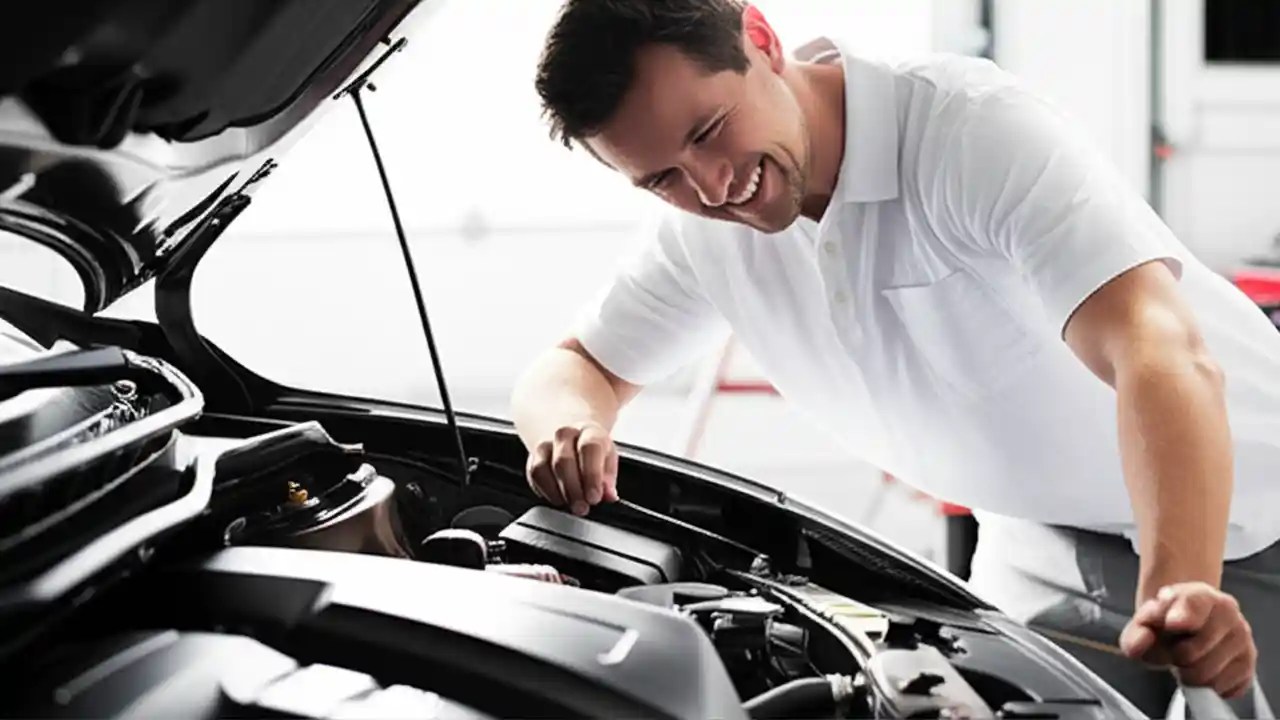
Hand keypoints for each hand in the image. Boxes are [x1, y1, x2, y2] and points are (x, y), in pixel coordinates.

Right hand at [525, 421, 619, 514]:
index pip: (589, 448)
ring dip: (558, 492)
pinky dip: (546, 492)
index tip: (594, 497)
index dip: (592, 475)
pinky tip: (559, 499)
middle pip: (563, 460)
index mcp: (589, 432)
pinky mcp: (532, 458)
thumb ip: (608, 480)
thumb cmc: (593, 453)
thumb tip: (609, 495)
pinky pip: (534, 476)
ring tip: (571, 505)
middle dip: (573, 489)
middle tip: (582, 508)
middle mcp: (565, 434)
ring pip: (544, 468)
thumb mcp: (608, 462)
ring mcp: (545, 444)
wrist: (573, 439)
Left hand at [1120, 582, 1256, 698]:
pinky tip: (1204, 667)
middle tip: (1174, 650)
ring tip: (1188, 658)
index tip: (1173, 623)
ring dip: (1190, 674)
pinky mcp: (1249, 662)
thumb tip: (1141, 643)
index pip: (1193, 605)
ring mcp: (1242, 636)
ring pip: (1208, 675)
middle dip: (1176, 658)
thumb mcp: (1143, 624)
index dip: (1183, 616)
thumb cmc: (1166, 622)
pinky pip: (1223, 687)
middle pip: (1193, 652)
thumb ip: (1136, 633)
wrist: (1187, 620)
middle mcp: (1226, 612)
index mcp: (1198, 595)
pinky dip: (1208, 685)